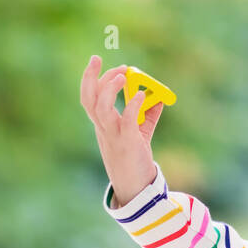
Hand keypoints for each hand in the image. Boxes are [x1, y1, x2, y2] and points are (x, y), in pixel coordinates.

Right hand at [80, 55, 164, 205]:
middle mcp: (103, 128)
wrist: (135, 187)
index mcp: (102, 124)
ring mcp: (113, 136)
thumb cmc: (135, 158)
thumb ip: (147, 113)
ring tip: (123, 75)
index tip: (97, 61)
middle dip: (93, 77)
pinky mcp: (127, 143)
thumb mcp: (140, 132)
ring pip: (100, 109)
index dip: (90, 78)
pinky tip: (144, 95)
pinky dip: (133, 105)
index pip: (88, 97)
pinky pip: (126, 121)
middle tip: (105, 62)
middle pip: (88, 99)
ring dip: (109, 89)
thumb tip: (159, 96)